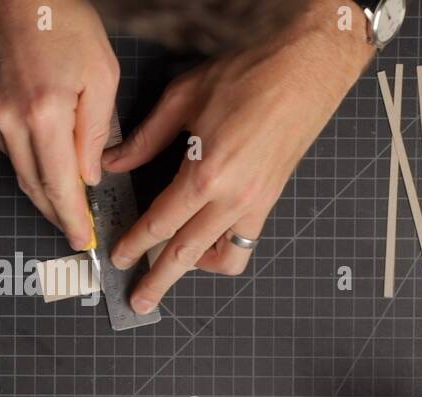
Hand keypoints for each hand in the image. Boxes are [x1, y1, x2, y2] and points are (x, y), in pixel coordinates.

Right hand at [0, 0, 118, 249]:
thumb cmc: (60, 19)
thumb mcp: (100, 73)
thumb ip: (96, 131)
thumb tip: (88, 175)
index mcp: (44, 114)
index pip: (59, 185)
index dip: (72, 218)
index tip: (81, 239)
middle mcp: (9, 121)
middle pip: (34, 186)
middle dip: (57, 213)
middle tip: (75, 231)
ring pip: (19, 169)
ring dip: (42, 188)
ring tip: (66, 200)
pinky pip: (6, 146)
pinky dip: (27, 157)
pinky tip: (43, 155)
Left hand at [103, 0, 373, 314]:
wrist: (305, 70)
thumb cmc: (250, 77)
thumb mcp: (184, 99)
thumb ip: (145, 138)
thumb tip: (115, 162)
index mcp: (207, 174)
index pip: (159, 222)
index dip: (134, 244)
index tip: (118, 258)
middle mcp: (232, 198)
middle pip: (185, 255)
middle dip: (157, 281)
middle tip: (139, 301)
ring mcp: (255, 205)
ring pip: (222, 259)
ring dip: (195, 270)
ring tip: (172, 270)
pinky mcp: (270, 203)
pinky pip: (244, 244)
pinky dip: (223, 252)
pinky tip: (205, 243)